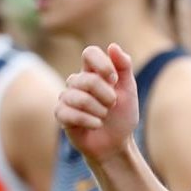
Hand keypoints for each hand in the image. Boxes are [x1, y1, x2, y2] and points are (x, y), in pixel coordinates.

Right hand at [56, 43, 139, 162]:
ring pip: (77, 97)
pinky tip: (96, 125)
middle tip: (112, 105)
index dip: (102, 64)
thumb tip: (113, 46)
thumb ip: (123, 67)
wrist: (116, 144)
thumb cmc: (122, 116)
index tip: (114, 79)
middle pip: (86, 79)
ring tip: (104, 117)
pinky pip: (68, 113)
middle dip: (106, 95)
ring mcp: (67, 98)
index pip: (89, 53)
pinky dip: (89, 121)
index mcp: (93, 72)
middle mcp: (77, 82)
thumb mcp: (128, 90)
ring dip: (99, 110)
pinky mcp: (61, 115)